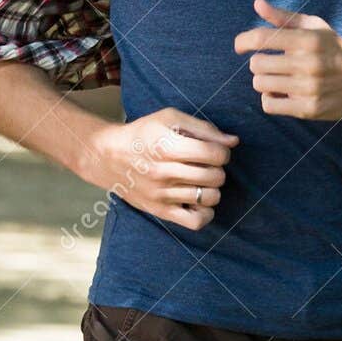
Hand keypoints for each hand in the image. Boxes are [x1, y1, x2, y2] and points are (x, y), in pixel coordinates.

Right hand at [83, 106, 235, 230]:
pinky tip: (198, 200)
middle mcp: (164, 172)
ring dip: (212, 188)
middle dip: (217, 169)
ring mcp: (162, 195)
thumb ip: (203, 128)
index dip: (222, 152)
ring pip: (210, 198)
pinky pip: (195, 222)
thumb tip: (233, 141)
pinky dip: (205, 213)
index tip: (213, 150)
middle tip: (205, 165)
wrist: (108, 156)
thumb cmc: (143, 134)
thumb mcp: (169, 119)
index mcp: (168, 147)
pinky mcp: (159, 211)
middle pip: (216, 177)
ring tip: (200, 181)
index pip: (216, 155)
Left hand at [233, 0, 341, 119]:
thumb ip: (283, 17)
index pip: (262, 38)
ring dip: (264, 80)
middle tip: (271, 64)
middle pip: (256, 64)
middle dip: (259, 63)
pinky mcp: (308, 109)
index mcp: (309, 40)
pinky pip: (269, 105)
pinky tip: (282, 93)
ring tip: (279, 77)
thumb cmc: (334, 49)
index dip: (243, 41)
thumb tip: (257, 3)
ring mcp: (309, 88)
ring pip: (260, 84)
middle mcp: (309, 64)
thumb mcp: (314, 27)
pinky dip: (270, 98)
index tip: (239, 46)